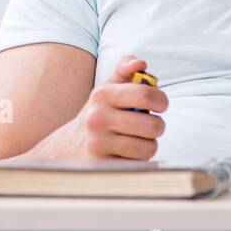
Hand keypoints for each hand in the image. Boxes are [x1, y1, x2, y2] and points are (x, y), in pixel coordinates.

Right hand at [39, 54, 166, 159]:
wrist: (69, 145)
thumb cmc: (100, 112)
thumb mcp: (108, 88)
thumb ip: (125, 69)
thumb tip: (140, 63)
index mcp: (102, 95)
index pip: (145, 95)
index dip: (161, 100)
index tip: (161, 105)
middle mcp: (98, 118)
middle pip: (153, 125)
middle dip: (157, 126)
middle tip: (148, 125)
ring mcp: (98, 144)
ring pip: (148, 148)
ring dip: (148, 145)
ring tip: (137, 140)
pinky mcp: (102, 166)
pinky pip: (138, 164)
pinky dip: (138, 160)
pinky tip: (126, 153)